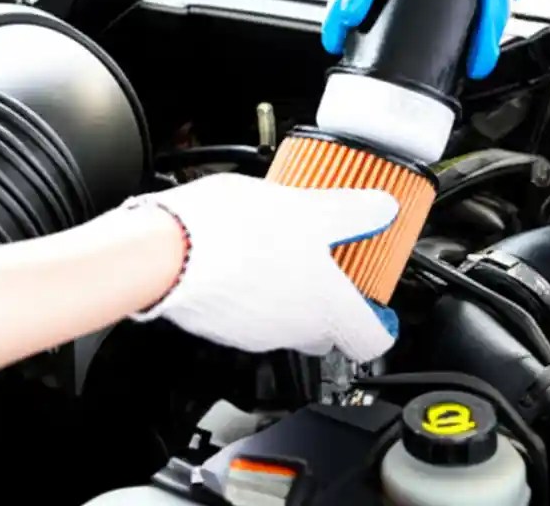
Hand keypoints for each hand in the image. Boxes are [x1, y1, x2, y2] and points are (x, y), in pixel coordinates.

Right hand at [126, 173, 399, 363]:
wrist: (167, 251)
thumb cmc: (237, 236)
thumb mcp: (309, 208)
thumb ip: (353, 212)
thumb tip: (383, 207)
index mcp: (326, 309)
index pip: (371, 342)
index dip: (379, 323)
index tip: (375, 301)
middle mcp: (293, 332)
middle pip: (325, 330)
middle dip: (327, 298)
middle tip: (323, 259)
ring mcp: (252, 333)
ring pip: (282, 319)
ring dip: (284, 289)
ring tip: (274, 244)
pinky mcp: (217, 326)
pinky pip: (244, 312)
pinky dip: (248, 289)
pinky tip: (238, 253)